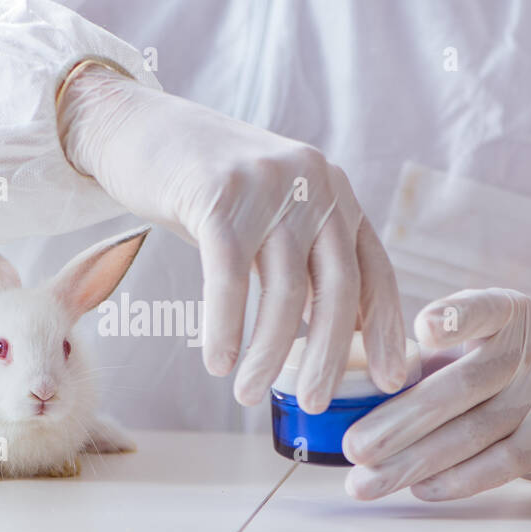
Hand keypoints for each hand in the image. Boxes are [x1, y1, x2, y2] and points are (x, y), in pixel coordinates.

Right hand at [57, 62, 405, 412]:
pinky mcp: (219, 193)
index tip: (392, 379)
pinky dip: (225, 325)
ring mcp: (270, 184)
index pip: (374, 268)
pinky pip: (229, 276)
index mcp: (334, 192)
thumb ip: (301, 260)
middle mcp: (315, 182)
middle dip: (328, 355)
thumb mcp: (267, 216)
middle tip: (313, 404)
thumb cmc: (202, 187)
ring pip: (283, 289)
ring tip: (247, 394)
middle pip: (337, 285)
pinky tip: (217, 362)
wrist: (138, 127)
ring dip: (266, 352)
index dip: (384, 327)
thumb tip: (330, 333)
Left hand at [342, 288, 530, 500]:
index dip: (454, 320)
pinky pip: (498, 465)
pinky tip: (416, 487)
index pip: (482, 309)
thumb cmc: (486, 357)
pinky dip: (455, 480)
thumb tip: (350, 395)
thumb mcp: (466, 338)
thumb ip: (422, 357)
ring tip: (365, 482)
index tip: (422, 329)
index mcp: (505, 312)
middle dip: (401, 422)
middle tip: (353, 447)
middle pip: (463, 387)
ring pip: (473, 434)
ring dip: (414, 462)